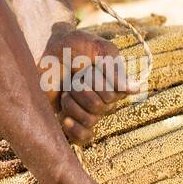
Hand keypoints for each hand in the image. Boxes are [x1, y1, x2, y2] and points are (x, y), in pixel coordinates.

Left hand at [39, 25, 139, 145]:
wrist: (47, 51)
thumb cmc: (74, 46)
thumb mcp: (99, 48)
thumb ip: (114, 68)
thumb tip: (135, 89)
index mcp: (116, 84)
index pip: (115, 94)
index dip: (99, 82)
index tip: (90, 67)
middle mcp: (105, 100)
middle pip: (102, 107)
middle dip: (83, 89)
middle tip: (74, 77)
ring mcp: (89, 111)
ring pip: (91, 120)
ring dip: (73, 103)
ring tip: (65, 92)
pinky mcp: (73, 119)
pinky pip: (84, 137)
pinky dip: (75, 130)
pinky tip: (65, 119)